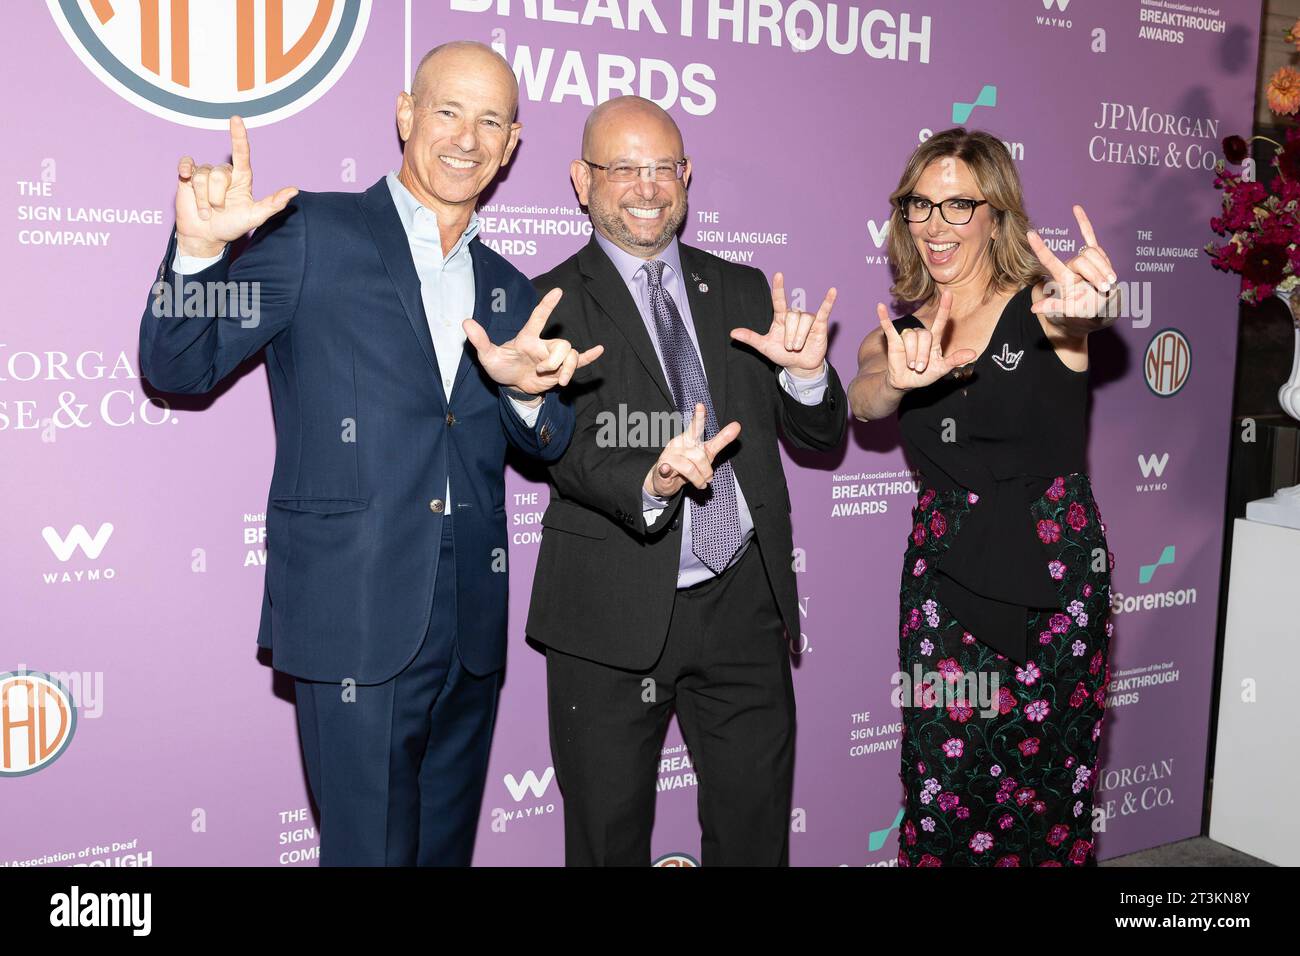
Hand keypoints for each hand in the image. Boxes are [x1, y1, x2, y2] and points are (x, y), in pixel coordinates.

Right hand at [175, 116, 297, 257]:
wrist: (205, 237)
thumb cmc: (231, 226)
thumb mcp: (254, 217)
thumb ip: (273, 204)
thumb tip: (294, 191)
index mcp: (242, 178)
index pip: (241, 153)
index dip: (238, 136)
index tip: (236, 119)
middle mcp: (224, 173)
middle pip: (219, 173)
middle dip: (217, 198)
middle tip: (218, 211)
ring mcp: (205, 174)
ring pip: (202, 175)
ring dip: (203, 199)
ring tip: (206, 211)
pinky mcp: (188, 176)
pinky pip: (186, 164)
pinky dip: (185, 170)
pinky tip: (185, 177)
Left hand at [463, 288, 603, 394]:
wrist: (512, 385)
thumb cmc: (501, 367)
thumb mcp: (488, 356)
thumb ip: (480, 340)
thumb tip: (465, 322)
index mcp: (528, 338)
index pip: (539, 317)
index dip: (548, 304)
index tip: (558, 291)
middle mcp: (543, 344)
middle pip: (562, 345)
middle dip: (556, 360)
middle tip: (541, 371)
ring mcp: (554, 356)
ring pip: (571, 355)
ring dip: (567, 369)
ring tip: (559, 381)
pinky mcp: (560, 369)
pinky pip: (578, 360)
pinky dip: (589, 357)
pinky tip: (599, 350)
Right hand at [644, 403, 740, 496]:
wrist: (663, 479)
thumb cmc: (688, 462)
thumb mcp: (707, 452)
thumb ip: (721, 440)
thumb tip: (737, 425)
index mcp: (689, 438)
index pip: (695, 427)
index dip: (699, 418)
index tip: (701, 405)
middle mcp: (678, 444)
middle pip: (699, 455)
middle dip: (706, 470)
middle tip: (708, 478)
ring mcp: (669, 455)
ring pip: (689, 468)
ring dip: (698, 479)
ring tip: (700, 483)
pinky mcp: (662, 468)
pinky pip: (665, 469)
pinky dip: (666, 471)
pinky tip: (666, 470)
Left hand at [730, 272, 833, 375]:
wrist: (799, 365)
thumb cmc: (782, 354)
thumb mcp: (765, 347)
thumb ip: (751, 338)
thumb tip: (732, 333)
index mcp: (780, 317)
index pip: (778, 300)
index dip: (779, 288)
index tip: (779, 275)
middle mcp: (794, 315)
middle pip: (792, 318)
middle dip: (790, 336)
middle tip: (790, 347)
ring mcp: (807, 318)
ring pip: (803, 321)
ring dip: (800, 337)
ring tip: (798, 346)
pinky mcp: (819, 323)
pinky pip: (824, 310)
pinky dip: (828, 301)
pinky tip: (833, 291)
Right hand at [876, 290, 976, 390]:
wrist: (906, 382)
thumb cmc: (925, 375)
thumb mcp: (942, 369)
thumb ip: (955, 360)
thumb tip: (973, 353)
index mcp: (934, 340)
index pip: (940, 321)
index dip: (944, 308)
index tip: (948, 293)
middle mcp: (921, 335)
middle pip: (924, 336)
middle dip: (922, 355)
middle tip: (920, 368)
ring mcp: (907, 336)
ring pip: (910, 338)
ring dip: (911, 355)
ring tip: (910, 365)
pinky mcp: (894, 340)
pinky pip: (889, 327)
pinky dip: (884, 317)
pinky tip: (880, 307)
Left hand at [1027, 204, 1118, 322]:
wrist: (1102, 310)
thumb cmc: (1084, 313)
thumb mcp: (1069, 313)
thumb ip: (1054, 308)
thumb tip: (1034, 309)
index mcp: (1063, 278)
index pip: (1049, 260)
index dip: (1041, 248)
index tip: (1030, 234)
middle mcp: (1071, 267)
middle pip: (1082, 259)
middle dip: (1096, 274)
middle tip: (1103, 288)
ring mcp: (1083, 261)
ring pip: (1094, 253)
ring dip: (1104, 268)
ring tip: (1108, 284)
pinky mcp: (1096, 256)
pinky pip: (1090, 237)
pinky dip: (1083, 223)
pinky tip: (1076, 208)